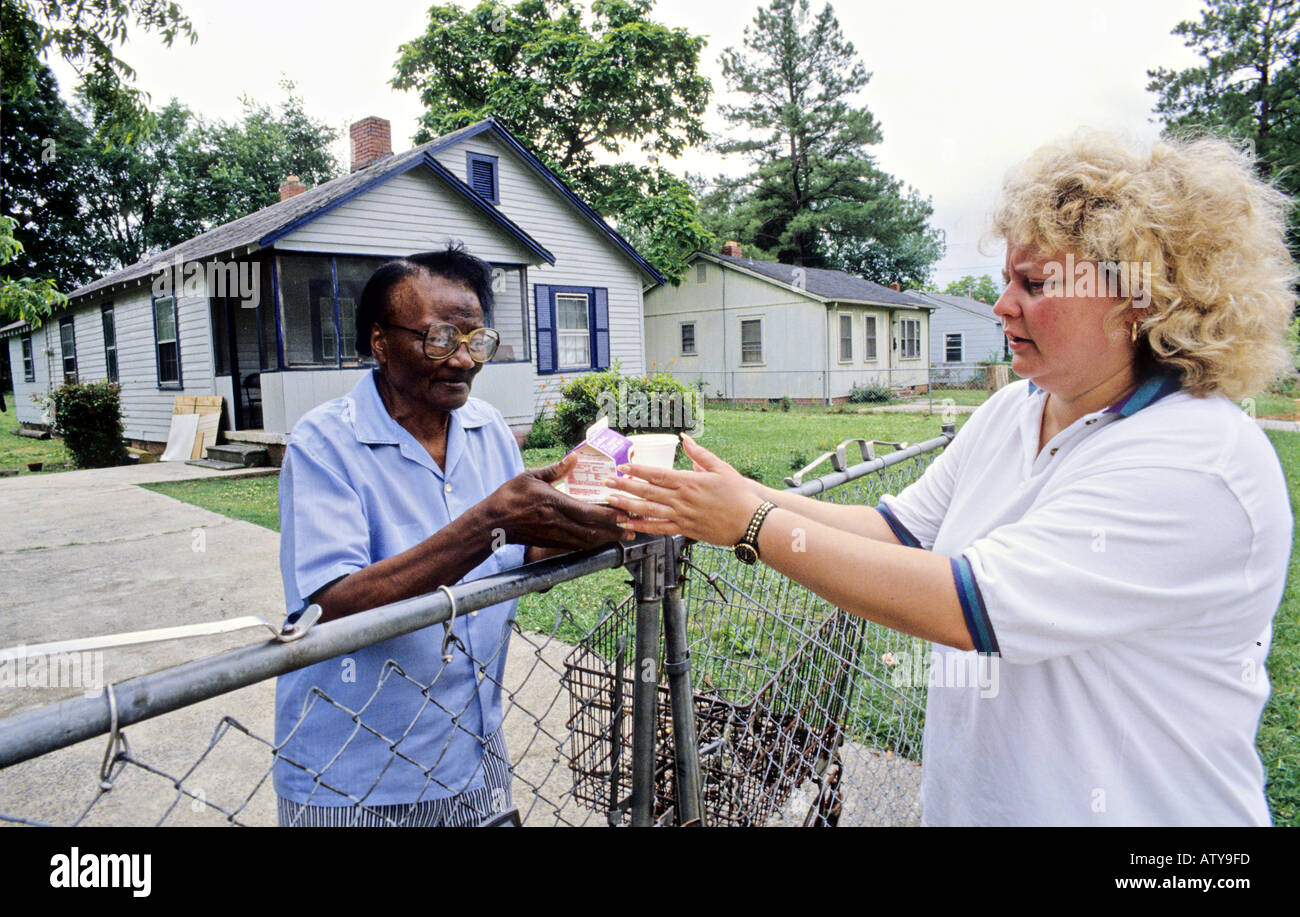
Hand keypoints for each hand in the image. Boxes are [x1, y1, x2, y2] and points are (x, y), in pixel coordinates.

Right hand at [485, 451, 632, 549]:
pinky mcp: (551, 543)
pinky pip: (577, 546)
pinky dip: (593, 543)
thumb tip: (575, 457)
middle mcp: (557, 523)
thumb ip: (555, 469)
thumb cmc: (509, 497)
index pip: (588, 512)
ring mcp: (555, 536)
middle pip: (593, 531)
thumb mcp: (530, 476)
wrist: (493, 522)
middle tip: (634, 526)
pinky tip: (603, 539)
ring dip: (608, 539)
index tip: (625, 512)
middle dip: (615, 530)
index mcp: (553, 504)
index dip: (609, 515)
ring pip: (587, 541)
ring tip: (624, 534)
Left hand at [603, 434, 763, 545]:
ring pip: (648, 511)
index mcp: (689, 482)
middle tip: (605, 483)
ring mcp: (682, 516)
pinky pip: (659, 529)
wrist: (750, 522)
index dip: (637, 471)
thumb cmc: (738, 494)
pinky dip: (643, 527)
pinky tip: (629, 524)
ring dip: (627, 506)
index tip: (621, 467)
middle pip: (646, 492)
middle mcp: (682, 499)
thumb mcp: (721, 468)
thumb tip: (685, 439)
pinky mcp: (685, 530)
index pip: (657, 474)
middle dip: (623, 487)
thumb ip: (700, 454)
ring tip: (610, 502)